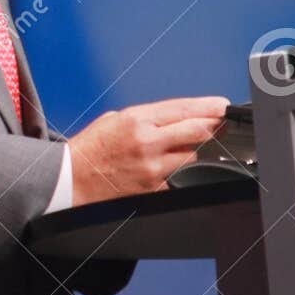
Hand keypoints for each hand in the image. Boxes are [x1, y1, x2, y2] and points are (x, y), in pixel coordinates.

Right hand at [67, 96, 228, 203]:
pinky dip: (175, 171)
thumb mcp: (116, 119)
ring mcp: (152, 168)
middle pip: (197, 132)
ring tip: (173, 149)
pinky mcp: (153, 188)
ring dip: (190, 151)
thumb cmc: (92, 148)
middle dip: (213, 127)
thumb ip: (148, 118)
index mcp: (137, 120)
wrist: (72, 178)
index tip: (222, 106)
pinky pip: (177, 177)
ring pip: (191, 157)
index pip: (183, 110)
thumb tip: (178, 118)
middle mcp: (147, 143)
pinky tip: (160, 167)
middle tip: (220, 124)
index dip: (208, 107)